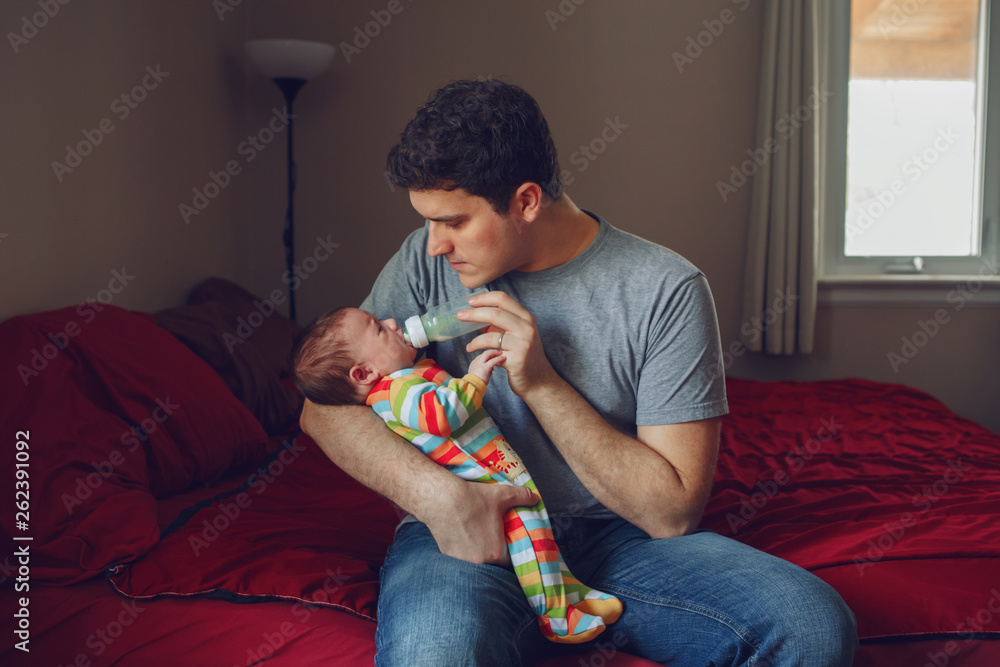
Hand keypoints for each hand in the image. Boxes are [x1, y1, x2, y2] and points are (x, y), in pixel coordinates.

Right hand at [424, 481, 538, 564]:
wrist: (440, 498)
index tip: (508, 543)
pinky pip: (460, 557)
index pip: (510, 562)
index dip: (511, 552)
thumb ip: (522, 496)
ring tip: (477, 537)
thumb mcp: (501, 494)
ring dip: (478, 553)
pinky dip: (463, 550)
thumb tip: (535, 497)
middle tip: (493, 538)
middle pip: (493, 563)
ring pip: (476, 561)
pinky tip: (463, 535)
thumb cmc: (471, 498)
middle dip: (494, 553)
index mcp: (495, 553)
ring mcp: (461, 561)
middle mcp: (479, 562)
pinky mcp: (447, 555)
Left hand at [458, 291, 561, 398]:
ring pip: (491, 334)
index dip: (484, 298)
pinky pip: (491, 351)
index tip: (470, 301)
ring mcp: (522, 344)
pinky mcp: (516, 360)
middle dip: (474, 313)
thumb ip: (500, 324)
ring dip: (474, 339)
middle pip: (496, 313)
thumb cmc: (524, 355)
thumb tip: (476, 317)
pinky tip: (472, 350)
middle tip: (460, 315)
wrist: (538, 380)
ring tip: (468, 344)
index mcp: (526, 318)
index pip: (503, 299)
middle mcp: (526, 328)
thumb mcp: (516, 335)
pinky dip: (478, 349)